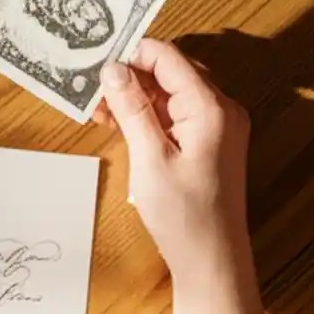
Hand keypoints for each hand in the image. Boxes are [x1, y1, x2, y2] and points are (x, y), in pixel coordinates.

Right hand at [96, 39, 277, 313]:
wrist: (211, 259)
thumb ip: (132, 108)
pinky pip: (176, 113)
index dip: (131, 54)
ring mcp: (217, 125)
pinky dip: (148, 115)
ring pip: (170, 93)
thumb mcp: (149, 157)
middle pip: (170, 72)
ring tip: (100, 113)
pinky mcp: (210, 141)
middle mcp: (220, 109)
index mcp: (211, 108)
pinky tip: (121, 125)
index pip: (168, 58)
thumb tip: (113, 67)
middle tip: (92, 93)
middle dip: (130, 76)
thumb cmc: (183, 214)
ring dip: (136, 97)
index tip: (96, 64)